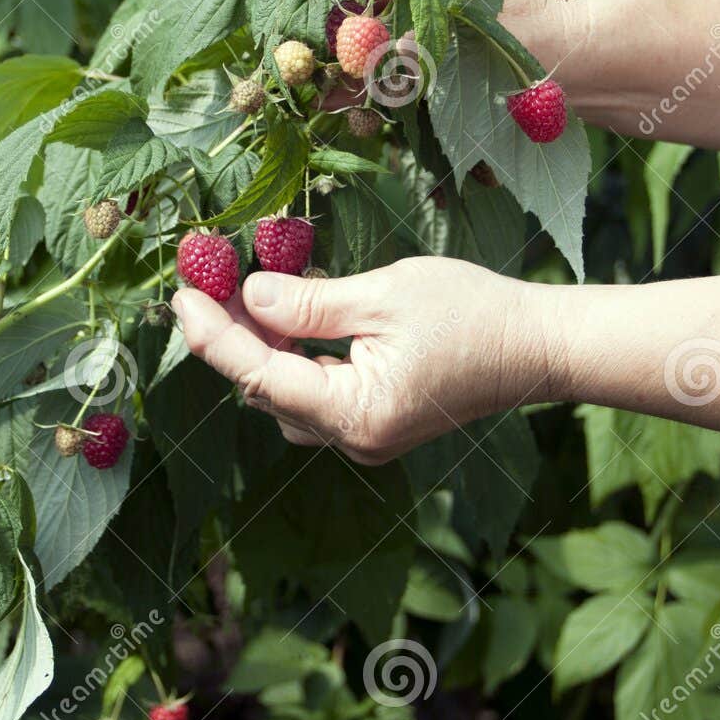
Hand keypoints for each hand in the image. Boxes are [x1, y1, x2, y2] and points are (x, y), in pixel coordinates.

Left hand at [170, 257, 552, 463]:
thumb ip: (307, 303)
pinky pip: (314, 396)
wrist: (538, 346)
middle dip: (233, 338)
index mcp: (354, 414)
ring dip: (261, 349)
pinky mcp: (375, 424)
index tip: (181, 292)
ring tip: (249, 292)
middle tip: (211, 279)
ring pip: (285, 397)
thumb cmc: (472, 313)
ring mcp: (365, 438)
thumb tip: (246, 295)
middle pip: (264, 391)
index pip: (257, 376)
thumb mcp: (383, 295)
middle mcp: (353, 440)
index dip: (212, 334)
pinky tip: (290, 316)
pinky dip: (294, 358)